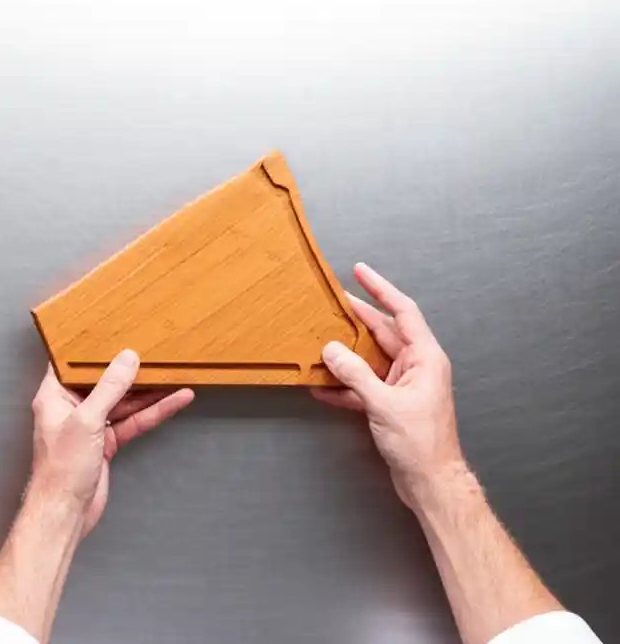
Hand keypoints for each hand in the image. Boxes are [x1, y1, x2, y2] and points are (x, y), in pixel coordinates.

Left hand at [29, 350, 194, 535]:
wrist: (66, 511)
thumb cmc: (61, 468)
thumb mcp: (86, 420)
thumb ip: (109, 389)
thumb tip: (126, 359)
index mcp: (54, 396)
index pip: (71, 364)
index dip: (89, 348)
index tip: (112, 331)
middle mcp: (72, 408)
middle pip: (103, 382)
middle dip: (128, 369)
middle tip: (152, 350)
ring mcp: (91, 426)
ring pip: (123, 402)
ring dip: (148, 392)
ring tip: (173, 374)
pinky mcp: (106, 443)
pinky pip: (132, 422)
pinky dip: (152, 413)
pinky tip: (173, 402)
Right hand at [312, 263, 467, 510]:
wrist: (431, 481)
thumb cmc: (420, 442)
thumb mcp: (383, 404)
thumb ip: (355, 374)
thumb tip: (331, 350)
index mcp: (425, 358)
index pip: (402, 311)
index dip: (380, 289)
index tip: (360, 271)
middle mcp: (416, 367)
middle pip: (383, 331)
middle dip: (357, 316)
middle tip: (331, 300)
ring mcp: (404, 385)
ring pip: (370, 358)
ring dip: (346, 351)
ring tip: (320, 337)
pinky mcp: (391, 405)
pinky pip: (364, 385)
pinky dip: (344, 384)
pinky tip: (322, 386)